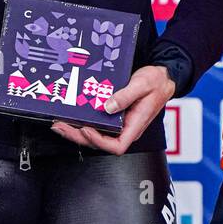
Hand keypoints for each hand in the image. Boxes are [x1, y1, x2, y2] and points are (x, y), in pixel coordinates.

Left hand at [50, 64, 175, 154]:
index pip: (117, 146)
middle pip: (101, 143)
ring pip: (97, 135)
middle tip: (61, 127)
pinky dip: (83, 123)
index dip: (99, 141)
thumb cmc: (156, 82)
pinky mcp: (116, 117)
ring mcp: (121, 124)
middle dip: (79, 137)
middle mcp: (127, 129)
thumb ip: (125, 96)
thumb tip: (108, 107)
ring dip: (77, 132)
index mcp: (135, 125)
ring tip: (59, 124)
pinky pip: (98, 125)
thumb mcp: (142, 85)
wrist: (163, 77)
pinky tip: (72, 117)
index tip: (85, 129)